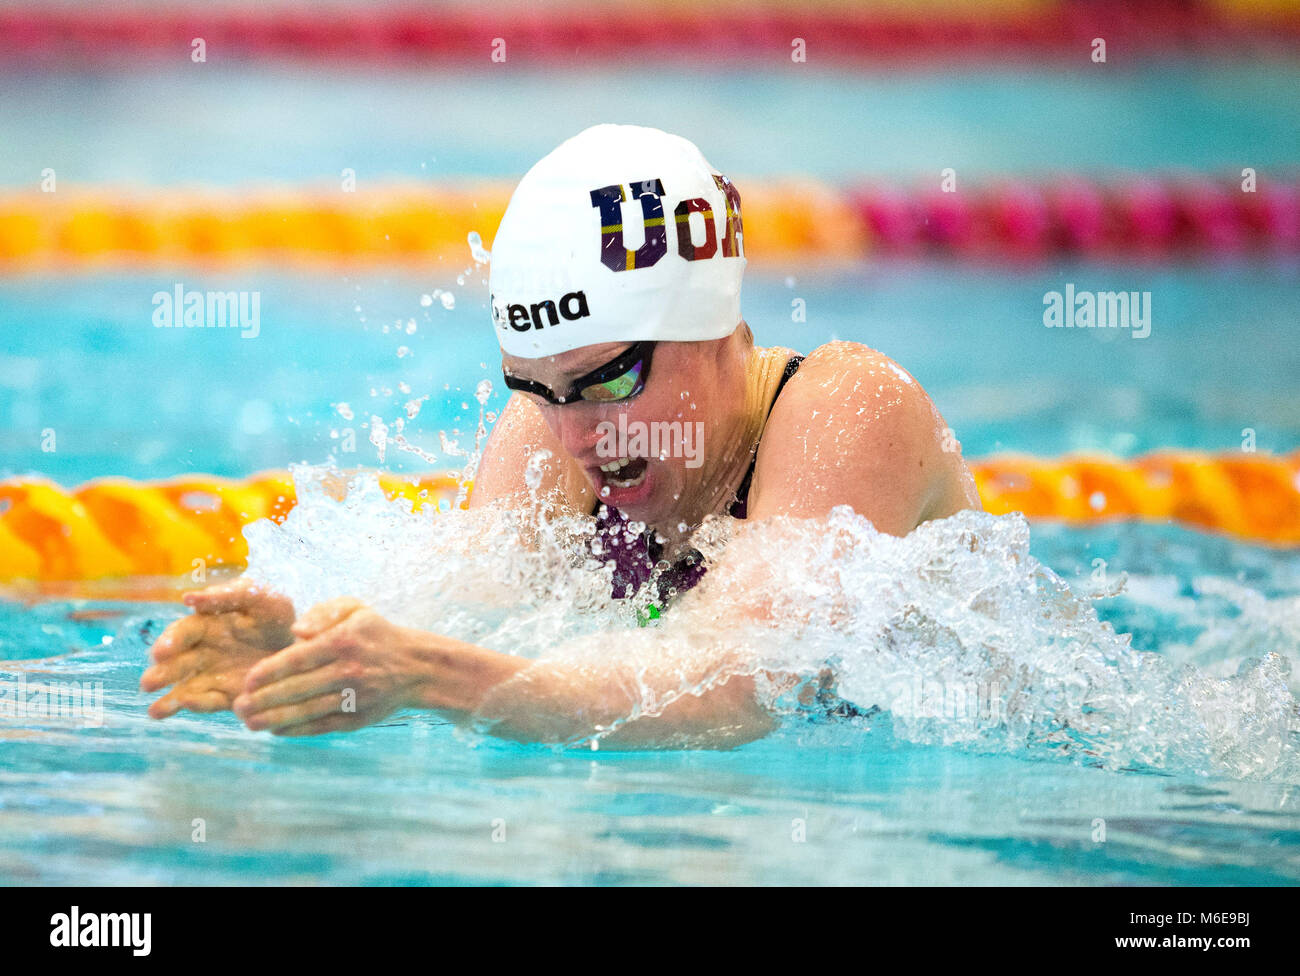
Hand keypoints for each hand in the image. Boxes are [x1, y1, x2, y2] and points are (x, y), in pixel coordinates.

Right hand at [140, 579, 294, 717]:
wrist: (302, 636)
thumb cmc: (275, 608)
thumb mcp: (257, 595)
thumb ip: (225, 597)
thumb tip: (187, 599)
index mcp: (206, 624)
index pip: (182, 634)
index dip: (170, 642)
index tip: (160, 653)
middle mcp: (203, 652)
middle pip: (178, 664)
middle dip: (162, 674)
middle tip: (148, 684)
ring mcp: (213, 675)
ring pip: (186, 688)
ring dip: (170, 699)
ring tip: (155, 712)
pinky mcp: (227, 694)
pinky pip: (211, 701)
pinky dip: (200, 704)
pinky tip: (188, 706)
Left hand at [233, 599, 528, 735]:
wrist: (419, 666)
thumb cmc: (378, 634)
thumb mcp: (356, 609)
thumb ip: (323, 613)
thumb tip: (296, 632)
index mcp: (344, 641)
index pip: (298, 658)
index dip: (269, 671)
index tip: (247, 680)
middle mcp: (349, 671)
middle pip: (297, 689)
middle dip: (263, 700)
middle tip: (237, 706)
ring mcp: (354, 697)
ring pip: (307, 711)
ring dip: (274, 719)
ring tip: (249, 723)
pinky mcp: (359, 718)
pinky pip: (322, 726)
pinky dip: (297, 731)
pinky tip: (276, 731)